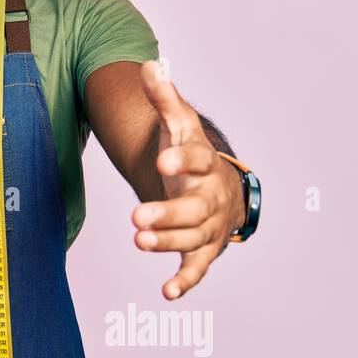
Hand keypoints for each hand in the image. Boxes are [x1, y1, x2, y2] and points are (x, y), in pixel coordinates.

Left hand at [129, 60, 244, 300]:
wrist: (220, 188)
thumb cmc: (192, 155)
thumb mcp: (179, 124)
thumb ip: (163, 99)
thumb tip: (150, 65)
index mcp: (204, 163)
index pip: (198, 159)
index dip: (182, 159)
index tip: (162, 159)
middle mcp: (209, 197)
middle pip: (193, 207)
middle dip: (167, 212)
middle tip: (138, 216)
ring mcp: (207, 226)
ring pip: (191, 238)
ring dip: (167, 242)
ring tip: (138, 241)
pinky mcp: (202, 251)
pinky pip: (197, 268)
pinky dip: (185, 281)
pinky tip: (168, 292)